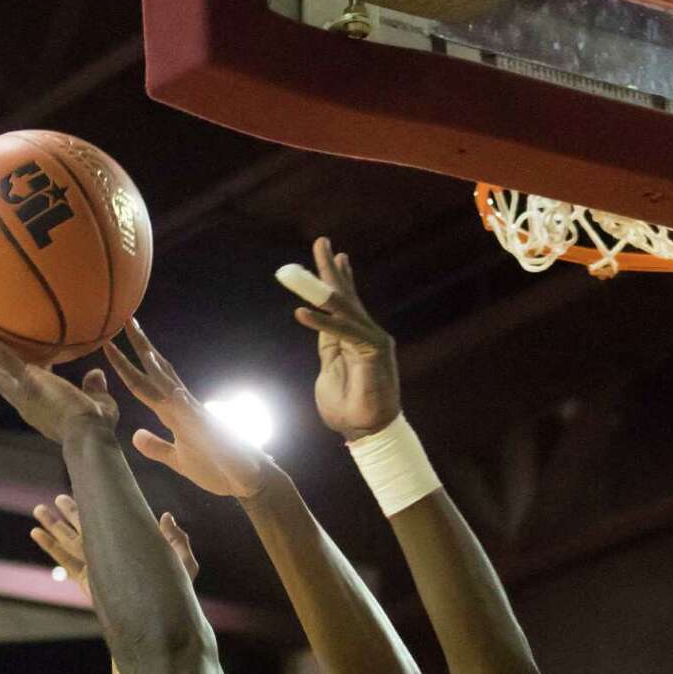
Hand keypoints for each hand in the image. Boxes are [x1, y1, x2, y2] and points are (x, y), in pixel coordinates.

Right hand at [0, 328, 117, 444]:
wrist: (89, 435)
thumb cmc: (98, 428)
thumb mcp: (100, 405)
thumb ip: (95, 389)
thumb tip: (97, 373)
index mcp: (40, 407)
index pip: (27, 385)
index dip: (22, 373)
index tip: (22, 360)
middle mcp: (25, 402)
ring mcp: (22, 394)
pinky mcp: (25, 385)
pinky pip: (4, 360)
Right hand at [31, 495, 198, 598]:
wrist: (162, 624)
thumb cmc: (176, 596)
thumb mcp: (184, 565)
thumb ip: (177, 540)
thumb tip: (166, 516)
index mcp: (131, 546)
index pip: (112, 519)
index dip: (99, 504)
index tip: (88, 486)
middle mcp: (112, 554)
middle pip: (86, 527)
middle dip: (71, 512)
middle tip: (59, 497)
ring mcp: (97, 568)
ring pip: (71, 541)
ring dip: (54, 525)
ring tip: (38, 510)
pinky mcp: (88, 582)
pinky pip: (65, 561)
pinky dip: (50, 548)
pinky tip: (37, 534)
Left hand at [103, 320, 265, 498]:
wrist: (247, 481)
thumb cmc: (216, 469)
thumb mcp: (177, 460)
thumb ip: (156, 447)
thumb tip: (135, 435)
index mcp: (176, 414)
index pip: (147, 385)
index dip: (127, 366)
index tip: (109, 345)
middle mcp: (185, 408)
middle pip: (159, 373)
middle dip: (142, 348)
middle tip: (126, 320)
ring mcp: (198, 418)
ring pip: (173, 386)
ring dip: (157, 365)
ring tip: (140, 342)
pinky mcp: (211, 433)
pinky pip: (194, 414)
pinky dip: (182, 402)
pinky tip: (171, 389)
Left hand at [285, 238, 399, 441]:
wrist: (365, 432)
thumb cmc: (348, 408)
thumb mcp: (329, 369)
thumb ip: (327, 345)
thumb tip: (320, 325)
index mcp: (354, 338)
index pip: (345, 303)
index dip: (339, 277)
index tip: (334, 254)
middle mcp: (366, 334)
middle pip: (345, 296)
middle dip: (330, 269)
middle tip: (321, 241)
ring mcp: (372, 340)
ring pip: (343, 308)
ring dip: (320, 289)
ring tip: (299, 272)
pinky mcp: (373, 350)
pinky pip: (343, 332)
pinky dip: (321, 323)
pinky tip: (301, 313)